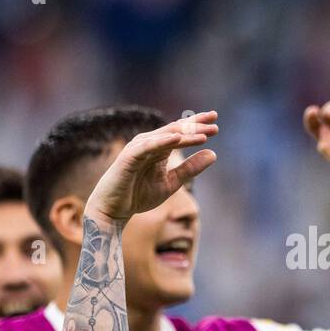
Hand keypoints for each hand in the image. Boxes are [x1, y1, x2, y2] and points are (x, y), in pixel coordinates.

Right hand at [84, 112, 217, 224]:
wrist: (113, 210)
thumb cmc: (139, 195)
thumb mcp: (171, 183)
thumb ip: (190, 169)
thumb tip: (214, 154)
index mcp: (159, 148)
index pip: (180, 132)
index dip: (197, 124)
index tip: (216, 120)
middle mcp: (149, 144)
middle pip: (175, 130)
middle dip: (195, 126)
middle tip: (215, 123)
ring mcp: (138, 148)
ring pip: (164, 136)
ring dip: (183, 134)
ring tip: (203, 134)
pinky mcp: (129, 157)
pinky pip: (147, 146)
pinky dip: (161, 141)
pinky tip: (177, 139)